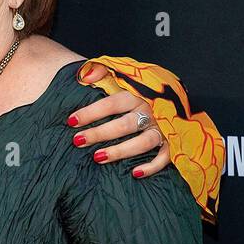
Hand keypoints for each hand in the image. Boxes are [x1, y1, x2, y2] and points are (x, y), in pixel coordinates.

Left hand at [66, 63, 168, 177]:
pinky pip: (165, 156)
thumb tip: (85, 76)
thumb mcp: (119, 73)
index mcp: (137, 93)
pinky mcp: (172, 141)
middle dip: (100, 134)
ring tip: (97, 158)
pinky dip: (152, 166)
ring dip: (120, 151)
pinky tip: (135, 173)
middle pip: (125, 124)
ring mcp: (162, 127)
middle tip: (77, 141)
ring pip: (143, 142)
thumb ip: (100, 70)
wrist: (169, 92)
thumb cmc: (135, 86)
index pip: (111, 103)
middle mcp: (151, 110)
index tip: (71, 121)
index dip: (91, 113)